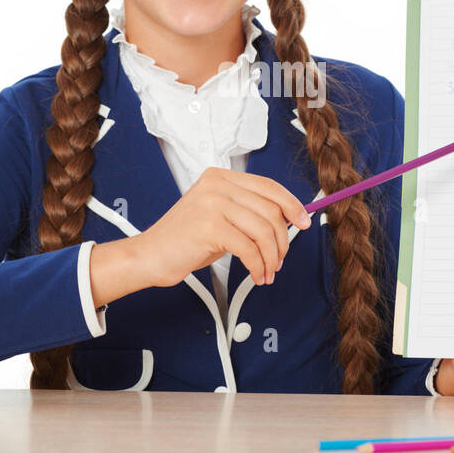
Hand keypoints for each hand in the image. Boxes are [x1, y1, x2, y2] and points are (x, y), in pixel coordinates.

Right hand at [136, 166, 311, 287]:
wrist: (149, 256)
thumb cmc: (184, 240)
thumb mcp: (217, 215)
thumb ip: (246, 211)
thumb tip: (287, 219)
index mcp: (220, 177)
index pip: (268, 186)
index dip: (291, 205)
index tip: (304, 222)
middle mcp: (217, 185)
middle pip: (270, 211)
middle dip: (282, 240)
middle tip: (279, 260)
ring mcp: (212, 204)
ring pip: (263, 230)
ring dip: (271, 257)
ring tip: (267, 271)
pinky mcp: (210, 227)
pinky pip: (250, 248)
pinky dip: (258, 266)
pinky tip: (256, 274)